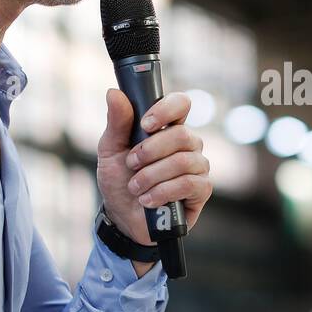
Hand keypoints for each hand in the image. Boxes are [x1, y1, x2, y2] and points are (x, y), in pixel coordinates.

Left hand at [95, 89, 211, 271]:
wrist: (123, 218)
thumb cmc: (120, 181)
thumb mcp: (110, 151)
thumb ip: (117, 123)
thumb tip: (114, 93)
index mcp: (167, 128)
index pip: (181, 103)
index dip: (167, 109)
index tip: (146, 124)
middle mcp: (187, 144)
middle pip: (182, 135)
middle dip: (150, 152)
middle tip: (131, 165)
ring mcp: (197, 166)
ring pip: (184, 161)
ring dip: (152, 176)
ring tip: (136, 188)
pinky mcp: (202, 189)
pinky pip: (189, 184)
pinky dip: (163, 192)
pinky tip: (148, 200)